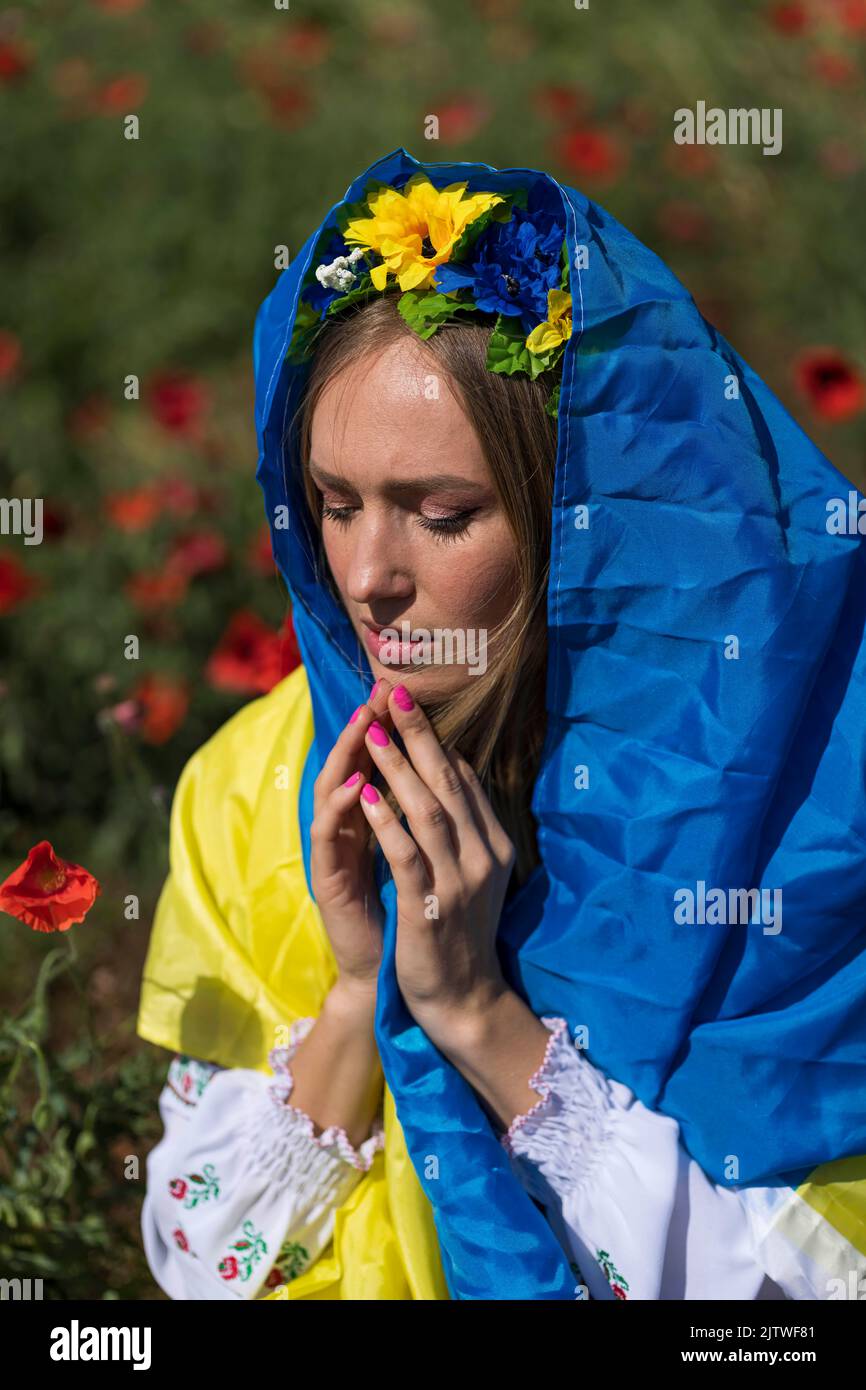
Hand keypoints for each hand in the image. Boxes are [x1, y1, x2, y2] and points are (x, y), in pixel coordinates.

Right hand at [309, 677, 392, 992]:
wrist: (391, 975)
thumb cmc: (407, 912)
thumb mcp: (421, 855)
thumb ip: (420, 816)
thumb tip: (447, 772)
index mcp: (370, 820)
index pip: (376, 762)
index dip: (390, 728)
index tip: (408, 692)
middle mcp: (346, 829)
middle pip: (350, 764)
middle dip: (365, 726)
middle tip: (381, 690)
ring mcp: (332, 852)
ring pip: (331, 790)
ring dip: (347, 755)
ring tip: (364, 722)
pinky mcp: (326, 879)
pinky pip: (327, 836)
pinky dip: (339, 807)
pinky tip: (356, 785)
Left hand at [355, 682, 515, 1046]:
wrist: (465, 1000)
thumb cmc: (461, 932)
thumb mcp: (472, 874)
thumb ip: (464, 829)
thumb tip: (450, 774)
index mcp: (493, 845)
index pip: (464, 779)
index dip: (436, 738)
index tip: (408, 702)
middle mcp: (482, 857)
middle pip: (448, 783)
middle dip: (419, 735)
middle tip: (393, 694)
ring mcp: (458, 882)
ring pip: (429, 812)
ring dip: (399, 769)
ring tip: (374, 733)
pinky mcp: (429, 908)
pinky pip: (407, 856)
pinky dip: (386, 823)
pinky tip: (366, 796)